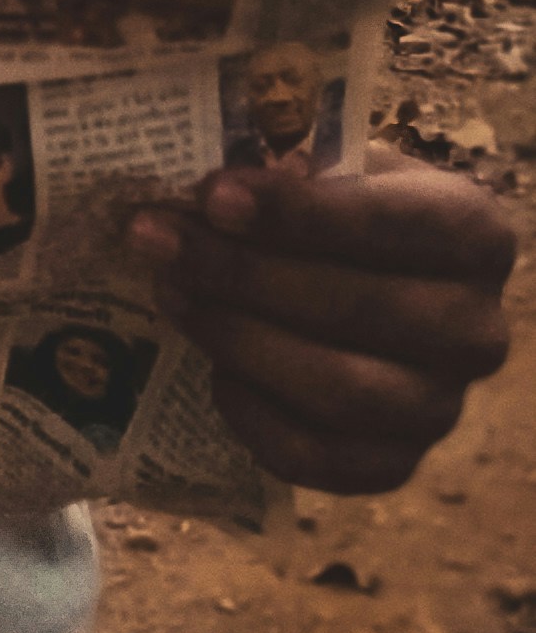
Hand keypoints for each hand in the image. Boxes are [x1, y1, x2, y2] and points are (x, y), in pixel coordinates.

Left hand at [128, 148, 515, 492]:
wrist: (362, 283)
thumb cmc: (338, 212)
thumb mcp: (329, 168)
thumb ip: (288, 172)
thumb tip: (219, 194)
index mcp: (472, 234)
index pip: (392, 223)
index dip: (299, 213)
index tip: (213, 196)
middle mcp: (474, 329)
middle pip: (358, 310)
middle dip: (242, 273)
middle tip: (157, 240)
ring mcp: (440, 407)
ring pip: (339, 390)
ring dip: (238, 339)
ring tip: (170, 292)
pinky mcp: (396, 464)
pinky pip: (318, 457)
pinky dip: (254, 416)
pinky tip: (213, 370)